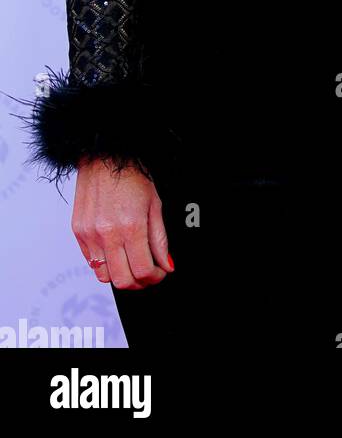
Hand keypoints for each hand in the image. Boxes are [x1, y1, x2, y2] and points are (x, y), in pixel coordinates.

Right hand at [73, 157, 174, 288]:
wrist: (104, 156)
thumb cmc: (132, 175)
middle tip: (149, 273)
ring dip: (121, 275)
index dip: (155, 277)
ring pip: (104, 276)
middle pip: (123, 280)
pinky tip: (117, 251)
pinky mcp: (78, 233)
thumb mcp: (155, 204)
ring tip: (132, 263)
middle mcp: (107, 234)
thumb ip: (160, 239)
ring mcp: (89, 235)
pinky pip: (91, 262)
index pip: (143, 270)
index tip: (160, 273)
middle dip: (139, 283)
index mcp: (130, 227)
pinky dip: (105, 264)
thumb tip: (166, 265)